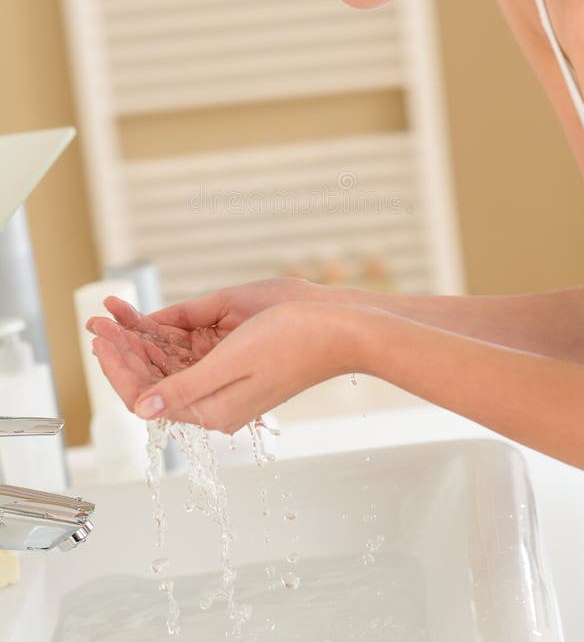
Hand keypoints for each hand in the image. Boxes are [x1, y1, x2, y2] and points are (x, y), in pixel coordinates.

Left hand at [90, 298, 367, 432]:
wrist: (340, 331)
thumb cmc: (295, 342)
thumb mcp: (233, 361)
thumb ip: (185, 387)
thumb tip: (142, 409)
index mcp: (213, 410)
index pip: (148, 397)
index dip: (118, 370)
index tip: (100, 342)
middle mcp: (216, 402)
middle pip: (155, 382)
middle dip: (124, 353)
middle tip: (98, 324)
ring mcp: (226, 384)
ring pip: (169, 367)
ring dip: (141, 343)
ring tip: (114, 319)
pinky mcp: (236, 367)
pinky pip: (189, 356)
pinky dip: (166, 339)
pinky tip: (149, 322)